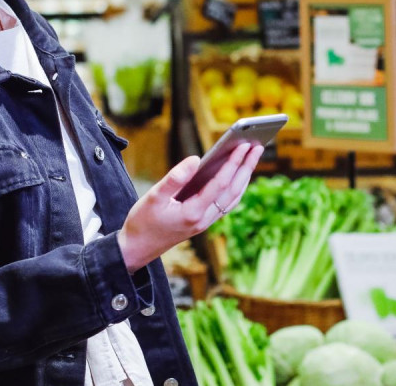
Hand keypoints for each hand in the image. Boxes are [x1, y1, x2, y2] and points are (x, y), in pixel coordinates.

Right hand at [118, 143, 262, 271]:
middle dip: (246, 167)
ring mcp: (205, 223)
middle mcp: (204, 219)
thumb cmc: (142, 221)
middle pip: (233, 190)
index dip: (233, 163)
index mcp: (193, 213)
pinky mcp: (203, 222)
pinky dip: (236, 187)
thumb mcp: (153, 197)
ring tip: (252, 156)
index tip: (243, 145)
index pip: (220, 184)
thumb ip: (174, 178)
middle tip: (258, 145)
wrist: (137, 249)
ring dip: (244, 177)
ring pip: (233, 198)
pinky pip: (226, 204)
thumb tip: (196, 159)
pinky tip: (238, 175)